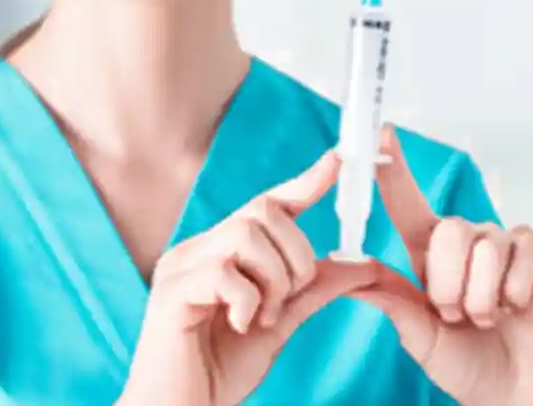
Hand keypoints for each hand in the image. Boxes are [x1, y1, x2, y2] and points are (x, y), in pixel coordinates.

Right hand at [118, 150, 374, 405]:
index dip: (304, 182)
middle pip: (262, 213)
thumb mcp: (279, 325)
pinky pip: (225, 273)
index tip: (338, 161)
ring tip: (262, 318)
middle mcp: (198, 249)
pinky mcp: (172, 292)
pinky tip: (242, 325)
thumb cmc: (217, 371)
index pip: (266, 205)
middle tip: (285, 301)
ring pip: (246, 236)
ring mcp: (180, 267)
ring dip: (272, 281)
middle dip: (294, 256)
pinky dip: (249, 302)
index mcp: (220, 252)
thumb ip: (312, 292)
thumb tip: (360, 264)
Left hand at [348, 126, 532, 405]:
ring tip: (491, 318)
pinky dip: (517, 287)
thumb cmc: (466, 366)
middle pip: (450, 230)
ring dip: (483, 295)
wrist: (513, 397)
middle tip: (460, 315)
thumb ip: (391, 299)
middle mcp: (470, 241)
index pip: (409, 204)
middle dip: (451, 284)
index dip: (395, 170)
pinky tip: (521, 306)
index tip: (382, 133)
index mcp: (433, 255)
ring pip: (486, 245)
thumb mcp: (418, 333)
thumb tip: (350, 272)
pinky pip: (525, 249)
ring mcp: (511, 244)